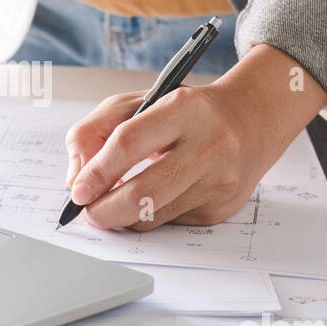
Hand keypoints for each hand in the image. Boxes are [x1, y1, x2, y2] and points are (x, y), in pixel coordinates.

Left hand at [63, 44, 326, 229]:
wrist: (250, 122)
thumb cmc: (186, 112)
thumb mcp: (138, 102)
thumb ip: (96, 131)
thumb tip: (75, 178)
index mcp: (183, 108)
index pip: (129, 143)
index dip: (97, 172)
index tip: (77, 191)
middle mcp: (208, 144)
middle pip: (143, 193)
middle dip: (104, 210)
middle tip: (88, 212)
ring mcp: (218, 180)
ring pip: (153, 216)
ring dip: (122, 218)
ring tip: (111, 206)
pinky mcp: (220, 207)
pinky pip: (169, 223)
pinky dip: (149, 217)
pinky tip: (151, 199)